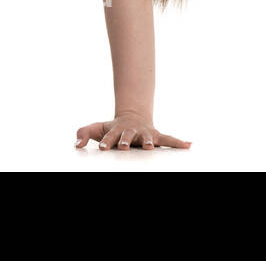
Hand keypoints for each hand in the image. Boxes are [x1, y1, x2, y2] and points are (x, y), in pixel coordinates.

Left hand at [75, 112, 190, 149]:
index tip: (104, 148)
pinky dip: (179, 142)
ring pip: (148, 138)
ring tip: (150, 147)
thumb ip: (83, 133)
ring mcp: (144, 134)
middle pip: (128, 136)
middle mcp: (131, 132)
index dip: (108, 142)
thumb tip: (76, 145)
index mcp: (117, 130)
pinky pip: (169, 139)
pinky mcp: (156, 136)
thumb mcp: (96, 128)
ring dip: (149, 142)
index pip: (110, 137)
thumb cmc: (112, 127)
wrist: (132, 116)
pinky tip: (189, 145)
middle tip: (124, 147)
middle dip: (126, 141)